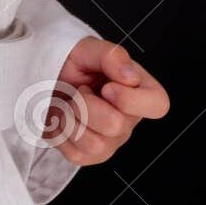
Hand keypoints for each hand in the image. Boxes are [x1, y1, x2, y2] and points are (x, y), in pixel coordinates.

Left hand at [42, 36, 169, 165]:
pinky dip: (61, 133)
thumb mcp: (89, 49)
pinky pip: (76, 154)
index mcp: (140, 90)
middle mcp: (129, 119)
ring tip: (69, 103)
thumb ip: (112, 55)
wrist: (47, 78)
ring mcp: (111, 141)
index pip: (158, 105)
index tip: (106, 87)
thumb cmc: (73, 64)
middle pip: (116, 126)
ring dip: (72, 118)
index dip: (130, 99)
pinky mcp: (89, 156)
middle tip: (80, 90)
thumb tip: (130, 77)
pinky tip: (63, 117)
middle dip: (87, 104)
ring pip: (95, 144)